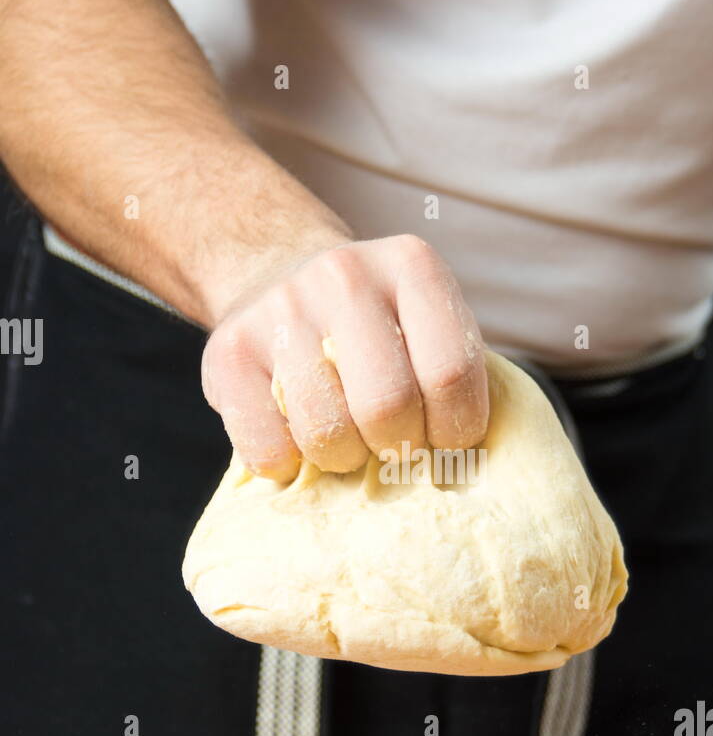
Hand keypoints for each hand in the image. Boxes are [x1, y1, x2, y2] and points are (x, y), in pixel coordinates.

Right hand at [201, 234, 488, 481]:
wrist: (275, 272)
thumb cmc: (372, 325)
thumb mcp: (424, 322)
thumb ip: (450, 375)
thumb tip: (462, 469)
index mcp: (412, 266)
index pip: (451, 373)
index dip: (455, 429)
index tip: (444, 442)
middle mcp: (344, 276)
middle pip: (388, 406)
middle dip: (398, 448)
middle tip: (391, 445)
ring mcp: (280, 308)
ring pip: (327, 433)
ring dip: (343, 459)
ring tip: (345, 440)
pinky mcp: (226, 350)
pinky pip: (268, 449)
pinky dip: (288, 466)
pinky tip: (296, 439)